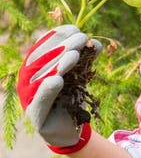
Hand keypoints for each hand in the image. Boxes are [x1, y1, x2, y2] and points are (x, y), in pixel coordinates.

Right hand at [17, 25, 101, 152]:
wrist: (69, 129)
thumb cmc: (71, 98)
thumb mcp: (79, 75)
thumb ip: (84, 60)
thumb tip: (96, 44)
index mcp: (34, 67)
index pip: (43, 47)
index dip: (57, 36)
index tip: (75, 28)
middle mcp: (27, 80)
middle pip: (43, 60)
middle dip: (63, 47)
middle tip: (81, 38)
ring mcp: (28, 96)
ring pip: (42, 77)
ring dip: (58, 64)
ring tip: (74, 56)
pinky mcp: (35, 113)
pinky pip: (40, 99)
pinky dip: (48, 89)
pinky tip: (57, 80)